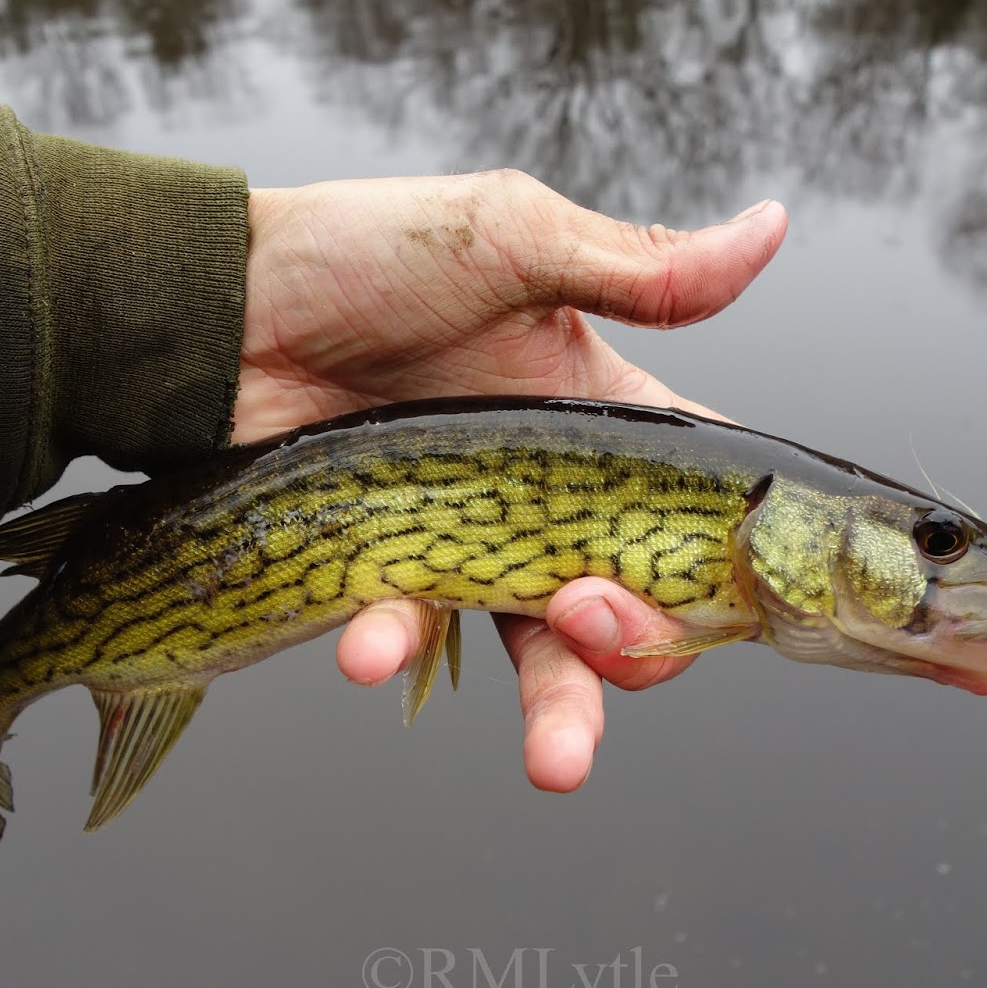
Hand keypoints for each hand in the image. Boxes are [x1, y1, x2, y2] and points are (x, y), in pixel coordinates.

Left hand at [237, 170, 786, 789]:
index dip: (732, 554)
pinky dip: (398, 650)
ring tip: (557, 760)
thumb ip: (640, 267)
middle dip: (643, 647)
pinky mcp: (385, 573)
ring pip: (539, 652)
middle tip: (600, 631)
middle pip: (631, 600)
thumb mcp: (512, 240)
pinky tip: (367, 650)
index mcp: (593, 417)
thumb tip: (773, 227)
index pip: (693, 500)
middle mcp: (541, 494)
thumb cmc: (362, 252)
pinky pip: (411, 633)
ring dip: (558, 710)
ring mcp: (464, 542)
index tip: (755, 600)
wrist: (213, 301)